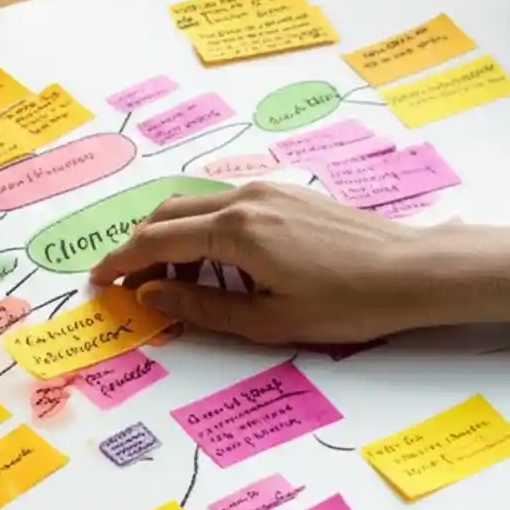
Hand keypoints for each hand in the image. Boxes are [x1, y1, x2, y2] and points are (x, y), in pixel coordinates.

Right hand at [89, 182, 435, 343]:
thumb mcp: (267, 320)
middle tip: (132, 286)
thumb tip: (150, 297)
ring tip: (180, 286)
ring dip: (175, 240)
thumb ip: (199, 307)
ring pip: (196, 206)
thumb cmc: (345, 304)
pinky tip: (220, 266)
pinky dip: (205, 231)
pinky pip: (226, 205)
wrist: (411, 271)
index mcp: (235, 230)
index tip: (98, 280)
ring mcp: (267, 189)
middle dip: (141, 248)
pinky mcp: (286, 192)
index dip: (121, 262)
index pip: (156, 241)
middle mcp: (244, 198)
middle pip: (168, 214)